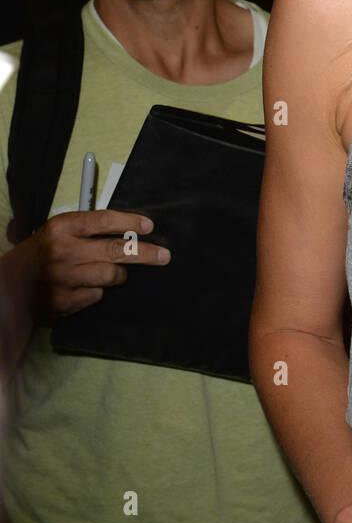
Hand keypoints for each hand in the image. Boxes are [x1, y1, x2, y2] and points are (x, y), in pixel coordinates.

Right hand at [29, 209, 170, 320]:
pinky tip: (87, 286)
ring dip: (119, 275)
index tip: (149, 227)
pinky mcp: (63, 301)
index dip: (130, 223)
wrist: (13, 285)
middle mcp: (61, 251)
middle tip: (164, 256)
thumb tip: (132, 230)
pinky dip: (98, 291)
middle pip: (115, 250)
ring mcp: (62, 278)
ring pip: (111, 276)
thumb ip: (90, 229)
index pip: (104, 221)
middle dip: (145, 253)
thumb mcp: (60, 231)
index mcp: (61, 227)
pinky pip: (97, 295)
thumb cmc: (44, 253)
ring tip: (116, 273)